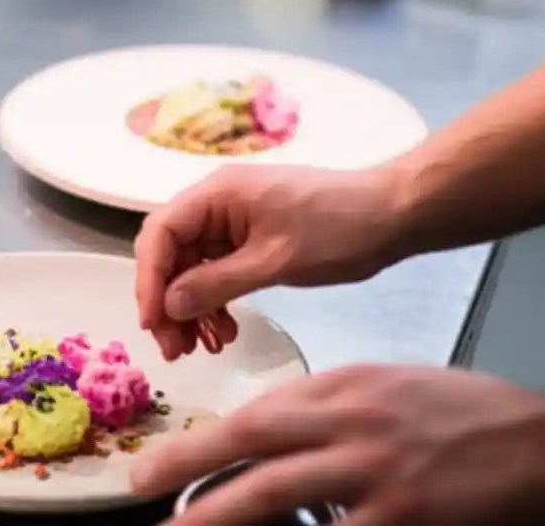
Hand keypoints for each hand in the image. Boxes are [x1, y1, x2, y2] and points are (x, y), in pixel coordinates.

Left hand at [131, 365, 544, 524]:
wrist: (538, 442)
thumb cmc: (462, 413)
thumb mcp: (383, 386)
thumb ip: (324, 405)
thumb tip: (267, 429)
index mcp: (342, 389)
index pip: (255, 412)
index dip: (200, 437)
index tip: (160, 459)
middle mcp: (350, 424)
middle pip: (251, 443)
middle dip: (185, 464)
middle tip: (140, 486)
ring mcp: (376, 473)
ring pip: (278, 493)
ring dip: (220, 513)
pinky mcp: (405, 516)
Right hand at [134, 164, 405, 360]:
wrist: (395, 213)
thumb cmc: (338, 230)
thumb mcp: (274, 262)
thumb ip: (216, 284)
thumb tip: (169, 306)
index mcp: (215, 194)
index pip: (160, 234)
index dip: (149, 281)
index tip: (153, 324)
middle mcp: (215, 201)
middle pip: (171, 252)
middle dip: (168, 302)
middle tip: (174, 350)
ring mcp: (232, 218)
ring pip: (192, 266)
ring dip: (192, 307)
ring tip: (202, 349)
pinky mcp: (250, 235)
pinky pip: (217, 269)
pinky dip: (216, 300)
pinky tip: (226, 331)